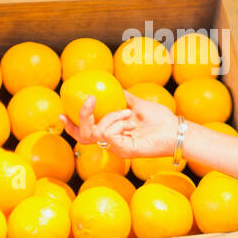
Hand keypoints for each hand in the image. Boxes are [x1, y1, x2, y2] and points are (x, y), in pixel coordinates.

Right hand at [60, 91, 177, 158]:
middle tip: (91, 100)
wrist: (176, 129)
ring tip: (128, 113)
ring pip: (97, 132)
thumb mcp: (138, 104)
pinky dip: (116, 124)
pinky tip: (130, 120)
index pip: (85, 133)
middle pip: (83, 135)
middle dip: (83, 116)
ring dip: (110, 116)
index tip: (61, 114)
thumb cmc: (161, 119)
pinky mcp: (125, 151)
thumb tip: (113, 86)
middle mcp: (113, 142)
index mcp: (113, 132)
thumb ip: (123, 97)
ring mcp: (118, 148)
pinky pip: (108, 135)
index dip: (71, 125)